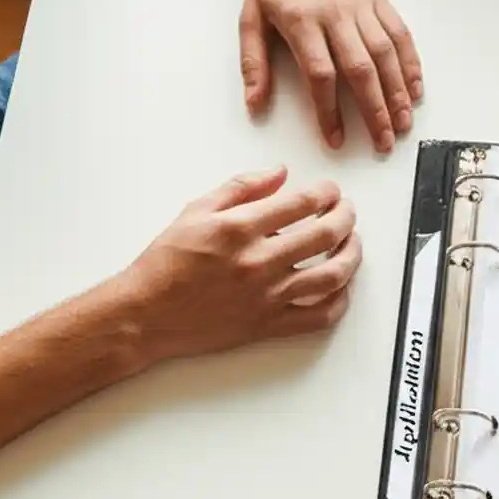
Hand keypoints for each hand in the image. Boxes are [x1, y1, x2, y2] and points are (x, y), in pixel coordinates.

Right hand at [121, 165, 359, 362]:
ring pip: (331, 276)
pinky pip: (319, 317)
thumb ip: (241, 188)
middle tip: (347, 211)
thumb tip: (280, 172)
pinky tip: (342, 287)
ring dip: (352, 255)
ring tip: (353, 243)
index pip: (302, 203)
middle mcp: (259, 262)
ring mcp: (267, 296)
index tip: (331, 191)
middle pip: (325, 235)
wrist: (145, 315)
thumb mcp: (196, 211)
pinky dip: (339, 302)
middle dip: (345, 217)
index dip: (326, 193)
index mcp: (240, 229)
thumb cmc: (166, 263)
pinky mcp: (268, 325)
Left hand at [240, 0, 422, 152]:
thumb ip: (253, 63)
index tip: (336, 138)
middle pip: (361, 70)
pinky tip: (415, 89)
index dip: (330, 111)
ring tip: (403, 124)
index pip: (321, 74)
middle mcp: (336, 14)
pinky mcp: (379, 0)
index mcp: (302, 20)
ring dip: (398, 92)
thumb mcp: (250, 16)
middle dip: (375, 111)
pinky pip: (400, 34)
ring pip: (386, 55)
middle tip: (383, 142)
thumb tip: (254, 104)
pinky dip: (411, 64)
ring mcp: (362, 6)